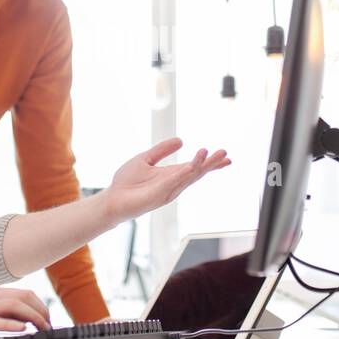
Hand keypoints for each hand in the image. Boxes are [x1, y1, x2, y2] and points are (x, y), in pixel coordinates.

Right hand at [0, 288, 51, 338]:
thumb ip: (2, 316)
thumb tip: (27, 320)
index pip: (24, 293)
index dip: (40, 306)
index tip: (48, 320)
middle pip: (22, 296)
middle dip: (40, 310)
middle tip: (49, 325)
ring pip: (12, 305)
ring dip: (32, 316)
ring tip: (42, 328)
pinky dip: (12, 324)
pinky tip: (23, 330)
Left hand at [103, 138, 229, 222]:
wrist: (112, 198)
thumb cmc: (126, 182)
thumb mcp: (145, 159)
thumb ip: (162, 150)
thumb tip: (181, 140)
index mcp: (171, 175)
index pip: (195, 167)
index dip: (210, 163)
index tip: (225, 157)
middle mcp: (173, 183)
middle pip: (197, 172)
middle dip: (211, 164)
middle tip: (226, 155)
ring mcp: (168, 190)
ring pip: (189, 177)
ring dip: (201, 166)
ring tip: (212, 154)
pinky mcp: (159, 194)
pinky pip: (175, 182)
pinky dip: (184, 173)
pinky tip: (192, 165)